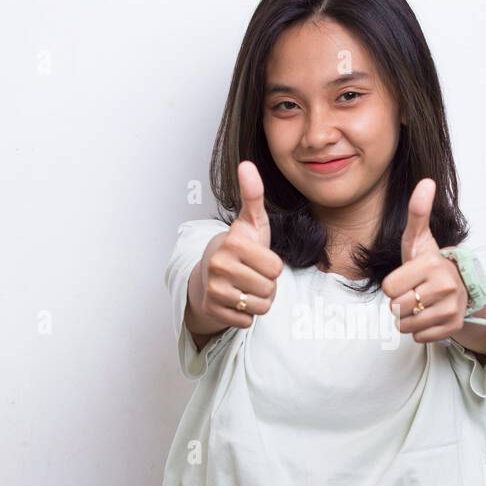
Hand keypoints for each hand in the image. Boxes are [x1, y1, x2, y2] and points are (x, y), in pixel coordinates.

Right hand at [196, 161, 283, 328]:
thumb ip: (253, 195)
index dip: (273, 266)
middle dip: (267, 285)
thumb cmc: (239, 249)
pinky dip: (247, 315)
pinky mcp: (213, 310)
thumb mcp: (250, 222)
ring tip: (247, 288)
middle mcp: (219, 266)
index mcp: (233, 244)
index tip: (259, 260)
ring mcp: (214, 290)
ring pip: (260, 306)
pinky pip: (248, 321)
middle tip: (252, 275)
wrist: (209, 277)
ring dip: (259, 301)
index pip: (276, 267)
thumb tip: (247, 164)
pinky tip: (237, 301)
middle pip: (270, 288)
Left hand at [381, 178, 468, 342]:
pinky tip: (429, 316)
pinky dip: (420, 330)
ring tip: (420, 304)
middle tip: (413, 291)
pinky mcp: (454, 326)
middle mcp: (445, 287)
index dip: (392, 285)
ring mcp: (451, 308)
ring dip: (407, 318)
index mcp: (431, 265)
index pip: (388, 288)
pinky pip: (420, 337)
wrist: (459, 285)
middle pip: (396, 308)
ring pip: (406, 326)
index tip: (407, 278)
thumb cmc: (429, 262)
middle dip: (399, 302)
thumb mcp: (418, 238)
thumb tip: (426, 181)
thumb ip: (418, 212)